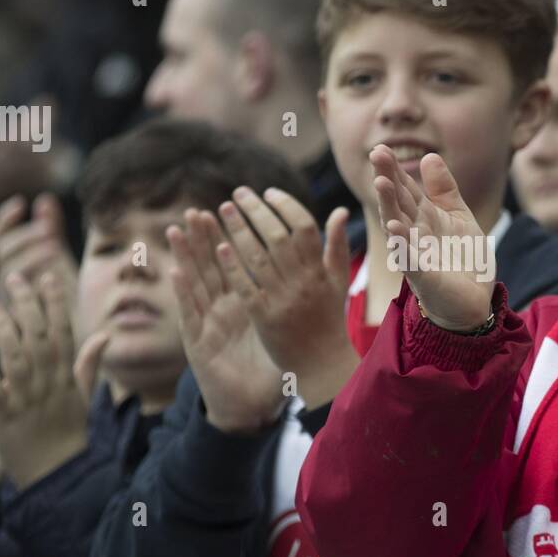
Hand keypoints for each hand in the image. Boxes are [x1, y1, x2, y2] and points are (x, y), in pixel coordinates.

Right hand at [0, 192, 76, 305]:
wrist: (72, 324)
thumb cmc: (63, 288)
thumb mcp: (58, 252)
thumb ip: (50, 227)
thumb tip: (45, 198)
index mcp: (9, 258)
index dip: (6, 217)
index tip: (21, 202)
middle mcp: (4, 275)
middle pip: (3, 249)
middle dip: (26, 236)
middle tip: (50, 231)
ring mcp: (8, 295)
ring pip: (9, 270)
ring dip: (31, 255)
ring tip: (55, 248)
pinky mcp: (18, 314)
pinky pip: (19, 293)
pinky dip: (35, 280)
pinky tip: (53, 273)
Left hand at [0, 271, 109, 490]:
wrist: (57, 478)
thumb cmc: (68, 437)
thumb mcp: (82, 399)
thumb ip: (88, 365)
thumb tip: (104, 335)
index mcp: (67, 379)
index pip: (63, 333)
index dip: (55, 304)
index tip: (46, 277)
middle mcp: (50, 386)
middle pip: (40, 337)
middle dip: (28, 305)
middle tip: (12, 278)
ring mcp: (29, 401)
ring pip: (17, 356)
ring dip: (3, 327)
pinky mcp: (6, 418)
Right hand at [167, 208, 284, 434]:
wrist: (250, 407)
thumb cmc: (269, 368)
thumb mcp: (287, 329)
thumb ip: (299, 300)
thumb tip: (320, 276)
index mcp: (244, 301)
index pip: (235, 262)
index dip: (229, 237)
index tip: (228, 209)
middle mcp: (223, 309)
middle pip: (209, 266)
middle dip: (203, 238)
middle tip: (196, 209)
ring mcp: (208, 324)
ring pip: (193, 283)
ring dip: (184, 256)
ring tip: (175, 229)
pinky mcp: (198, 343)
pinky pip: (190, 314)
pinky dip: (182, 293)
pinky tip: (174, 272)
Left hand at [216, 188, 359, 408]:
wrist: (322, 364)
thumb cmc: (329, 319)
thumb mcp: (337, 282)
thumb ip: (336, 245)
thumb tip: (337, 210)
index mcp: (320, 271)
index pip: (304, 227)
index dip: (285, 205)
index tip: (268, 192)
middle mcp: (302, 282)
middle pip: (277, 237)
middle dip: (256, 211)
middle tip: (237, 193)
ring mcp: (282, 300)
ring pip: (257, 257)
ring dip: (238, 230)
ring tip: (223, 209)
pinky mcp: (263, 318)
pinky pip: (245, 287)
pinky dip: (232, 266)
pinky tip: (219, 246)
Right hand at [370, 145, 493, 330]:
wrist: (472, 301)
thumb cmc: (461, 259)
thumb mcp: (458, 216)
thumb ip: (444, 189)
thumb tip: (428, 156)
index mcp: (422, 218)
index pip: (405, 189)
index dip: (394, 169)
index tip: (380, 148)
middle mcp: (414, 234)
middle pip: (397, 203)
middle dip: (387, 179)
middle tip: (376, 153)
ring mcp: (416, 255)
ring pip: (398, 227)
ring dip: (389, 206)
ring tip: (381, 184)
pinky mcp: (424, 277)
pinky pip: (410, 258)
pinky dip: (402, 243)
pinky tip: (394, 227)